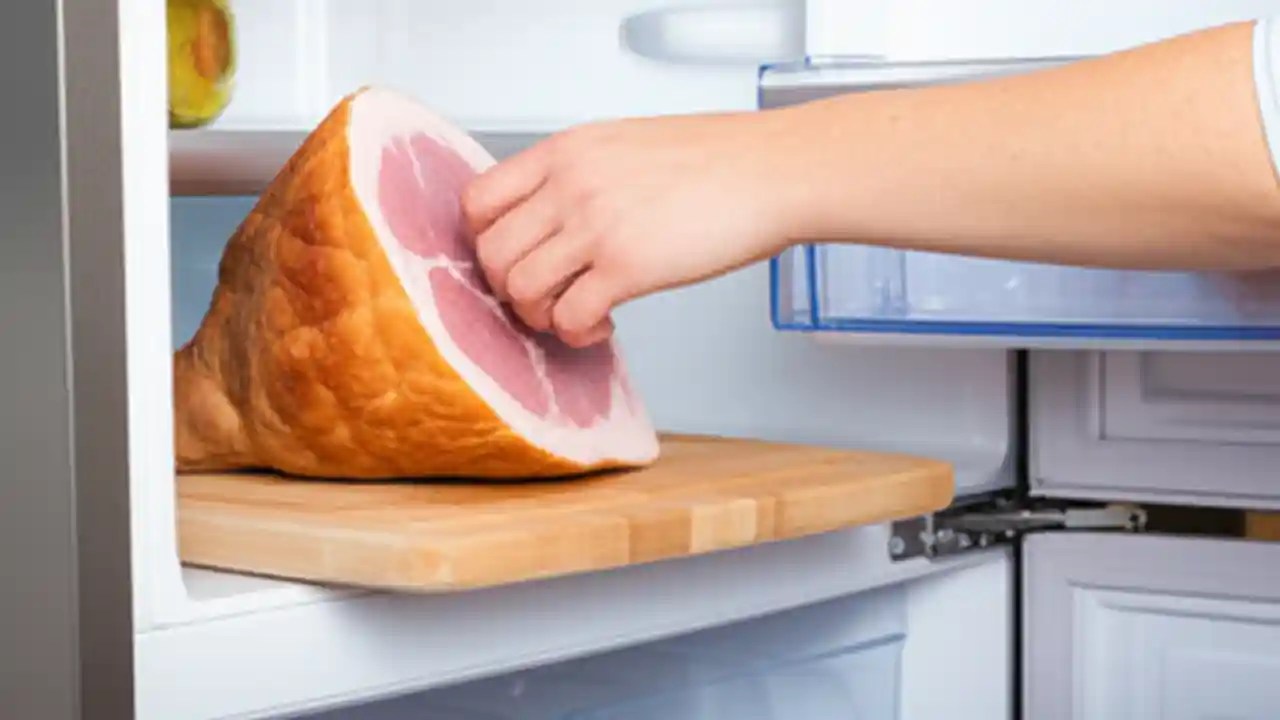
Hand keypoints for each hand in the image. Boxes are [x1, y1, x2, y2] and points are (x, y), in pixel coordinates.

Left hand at [461, 111, 802, 346]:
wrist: (772, 170)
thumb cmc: (717, 159)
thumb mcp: (625, 144)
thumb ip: (579, 176)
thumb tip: (551, 220)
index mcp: (565, 151)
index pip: (478, 201)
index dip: (484, 242)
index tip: (512, 260)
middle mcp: (569, 185)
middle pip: (491, 255)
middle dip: (510, 290)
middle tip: (546, 298)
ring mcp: (595, 226)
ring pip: (521, 290)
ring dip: (542, 317)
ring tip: (575, 316)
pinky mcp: (627, 267)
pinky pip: (568, 317)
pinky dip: (578, 334)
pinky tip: (604, 326)